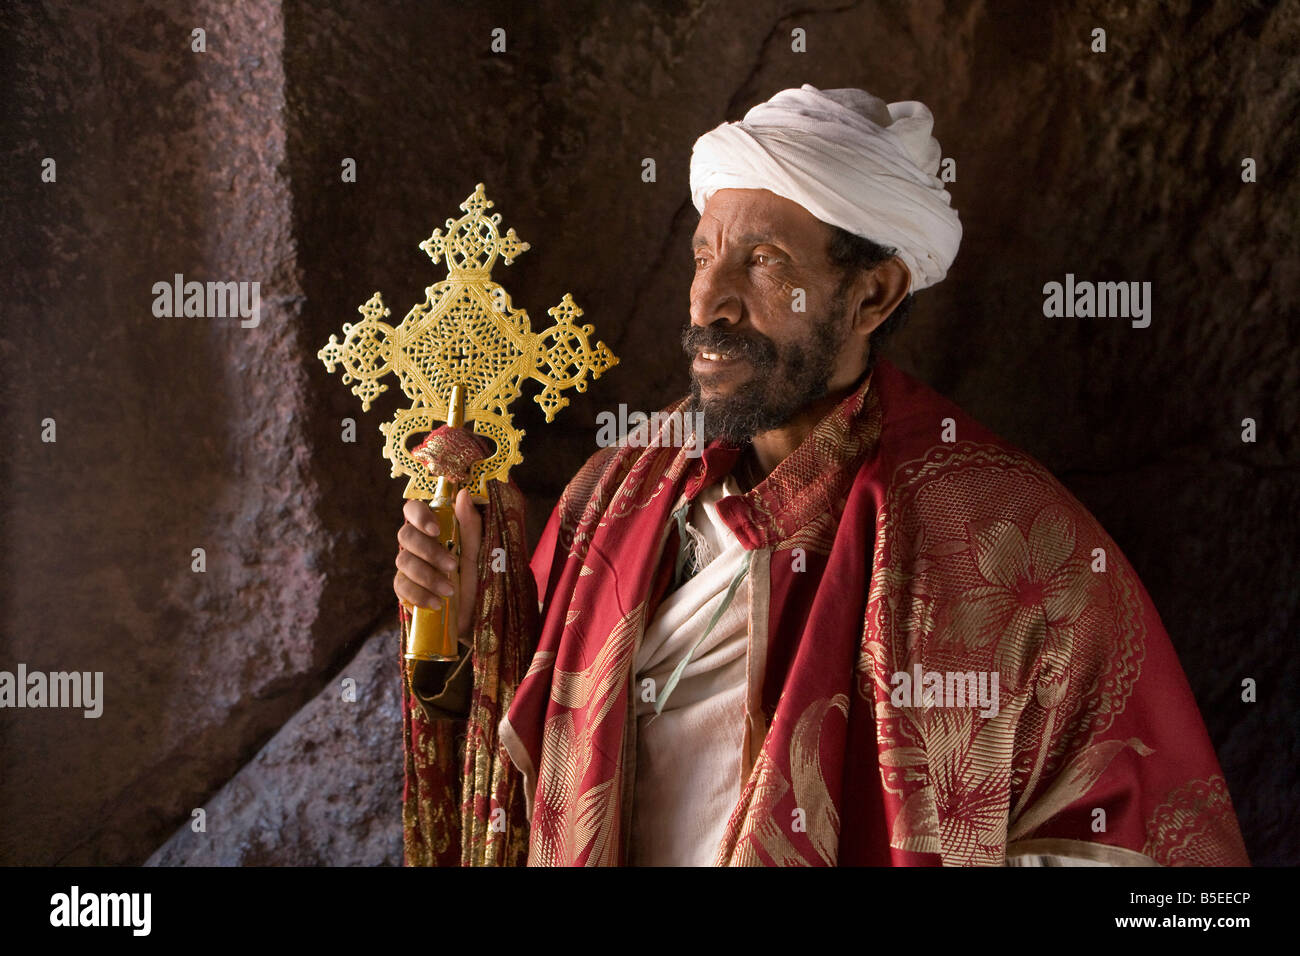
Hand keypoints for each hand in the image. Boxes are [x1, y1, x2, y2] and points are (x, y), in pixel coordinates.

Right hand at [394, 488, 483, 645]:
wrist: (474, 616)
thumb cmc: (477, 580)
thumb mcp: (478, 553)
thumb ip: (470, 526)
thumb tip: (462, 494)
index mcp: (433, 529)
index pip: (412, 509)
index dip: (419, 515)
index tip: (436, 530)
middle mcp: (417, 544)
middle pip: (405, 535)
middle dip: (429, 551)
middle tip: (453, 566)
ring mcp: (408, 566)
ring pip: (403, 560)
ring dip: (427, 576)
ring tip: (450, 591)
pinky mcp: (404, 589)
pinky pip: (401, 586)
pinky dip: (420, 594)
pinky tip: (437, 604)